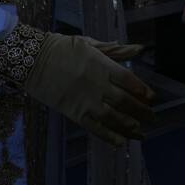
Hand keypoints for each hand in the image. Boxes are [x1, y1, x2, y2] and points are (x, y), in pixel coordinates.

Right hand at [23, 33, 154, 146]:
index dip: (142, 90)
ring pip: (113, 117)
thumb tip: (138, 49)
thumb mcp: (89, 43)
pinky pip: (95, 128)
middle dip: (141, 111)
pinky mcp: (74, 113)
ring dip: (129, 126)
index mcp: (101, 65)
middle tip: (152, 118)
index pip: (128, 80)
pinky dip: (109, 136)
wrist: (32, 61)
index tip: (152, 98)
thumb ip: (115, 50)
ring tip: (141, 132)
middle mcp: (97, 85)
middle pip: (125, 101)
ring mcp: (85, 101)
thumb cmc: (62, 48)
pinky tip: (121, 141)